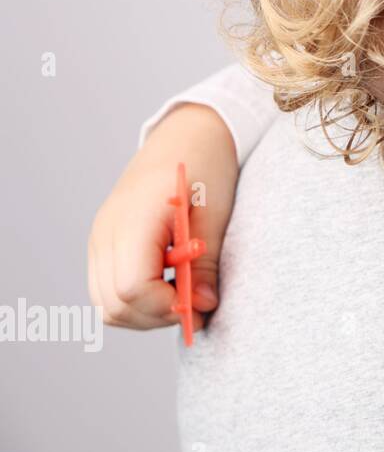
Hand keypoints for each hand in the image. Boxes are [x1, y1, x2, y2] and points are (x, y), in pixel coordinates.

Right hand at [87, 104, 237, 332]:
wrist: (190, 134)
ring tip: (184, 293)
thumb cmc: (206, 168)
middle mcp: (106, 232)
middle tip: (196, 306)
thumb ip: (206, 264)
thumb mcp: (216, 215)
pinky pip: (108, 290)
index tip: (199, 303)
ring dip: (146, 313)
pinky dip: (136, 300)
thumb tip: (201, 306)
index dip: (166, 305)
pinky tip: (168, 283)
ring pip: (107, 305)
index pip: (132, 288)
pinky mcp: (103, 244)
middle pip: (114, 305)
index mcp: (134, 219)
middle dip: (157, 316)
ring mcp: (100, 239)